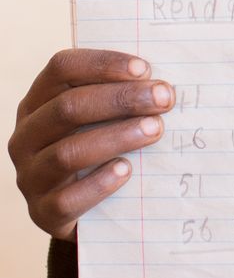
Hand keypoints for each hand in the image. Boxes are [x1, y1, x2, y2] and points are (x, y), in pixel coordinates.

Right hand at [8, 49, 174, 240]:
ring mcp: (30, 176)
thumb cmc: (98, 151)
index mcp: (37, 102)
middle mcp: (26, 136)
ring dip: (117, 137)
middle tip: (163, 98)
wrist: (82, 211)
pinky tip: (127, 170)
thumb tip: (163, 85)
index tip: (145, 69)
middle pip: (68, 108)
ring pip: (68, 152)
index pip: (61, 69)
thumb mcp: (99, 119)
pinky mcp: (42, 212)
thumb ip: (119, 97)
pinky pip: (68, 199)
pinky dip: (100, 183)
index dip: (102, 64)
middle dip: (120, 99)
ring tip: (155, 130)